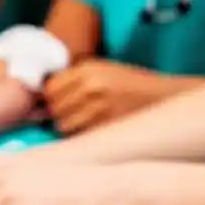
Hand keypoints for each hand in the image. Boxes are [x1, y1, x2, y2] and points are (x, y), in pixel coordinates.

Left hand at [44, 60, 173, 134]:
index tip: (58, 102)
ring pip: (64, 125)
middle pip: (55, 108)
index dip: (52, 97)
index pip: (50, 88)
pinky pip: (81, 135)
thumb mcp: (102, 70)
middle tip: (73, 114)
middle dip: (60, 113)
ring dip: (69, 126)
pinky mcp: (107, 125)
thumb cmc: (130, 84)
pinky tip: (94, 128)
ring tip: (84, 122)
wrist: (162, 96)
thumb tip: (43, 98)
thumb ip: (74, 79)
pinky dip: (83, 134)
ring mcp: (100, 107)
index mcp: (88, 69)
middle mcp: (91, 86)